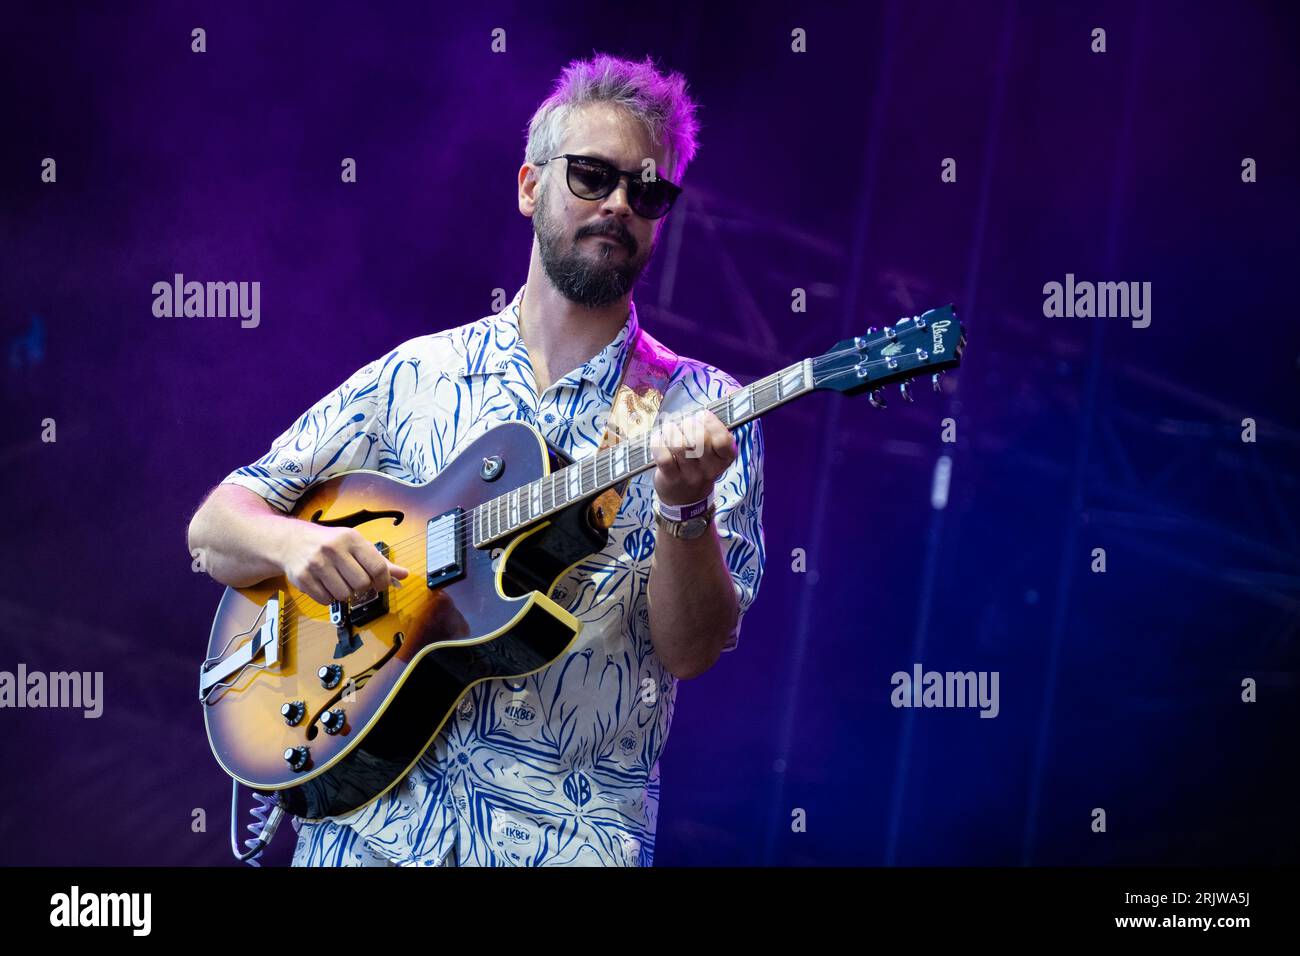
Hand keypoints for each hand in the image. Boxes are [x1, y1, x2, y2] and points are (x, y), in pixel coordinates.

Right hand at [277, 522, 408, 604]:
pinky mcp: (303, 578)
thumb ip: (380, 561)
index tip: (380, 584)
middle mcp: (334, 549)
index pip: (377, 567)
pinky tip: (324, 585)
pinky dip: (328, 597)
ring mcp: (317, 564)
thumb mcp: (356, 546)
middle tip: (354, 581)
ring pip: (344, 595)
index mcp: (351, 539)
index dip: (383, 581)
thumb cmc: (330, 544)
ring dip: (344, 594)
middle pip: (362, 584)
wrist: (291, 541)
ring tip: (338, 581)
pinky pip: (326, 600)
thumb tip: (404, 575)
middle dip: (361, 588)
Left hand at [650, 409, 736, 506]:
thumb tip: (699, 411)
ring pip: (679, 445)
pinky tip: (658, 437)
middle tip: (684, 423)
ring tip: (669, 429)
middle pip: (700, 439)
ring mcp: (690, 475)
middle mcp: (709, 469)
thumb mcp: (712, 454)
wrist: (686, 501)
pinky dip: (658, 442)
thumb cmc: (698, 466)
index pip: (723, 439)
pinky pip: (663, 456)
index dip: (711, 422)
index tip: (702, 416)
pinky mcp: (671, 478)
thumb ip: (710, 433)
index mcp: (724, 459)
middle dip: (688, 423)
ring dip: (671, 430)